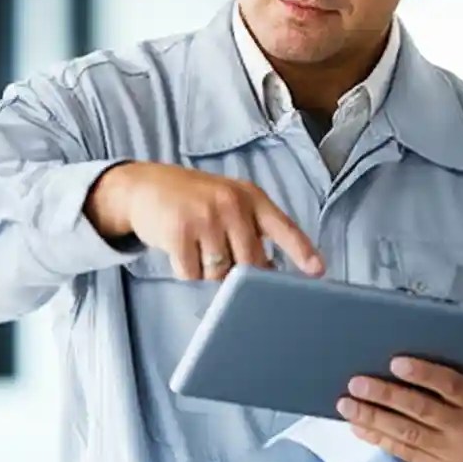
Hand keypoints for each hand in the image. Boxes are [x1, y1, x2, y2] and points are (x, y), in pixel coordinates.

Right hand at [84, 161, 323, 280]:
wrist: (145, 186)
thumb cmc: (194, 200)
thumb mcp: (230, 202)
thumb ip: (253, 231)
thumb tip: (271, 273)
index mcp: (251, 197)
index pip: (284, 227)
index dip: (302, 251)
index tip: (318, 272)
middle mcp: (231, 204)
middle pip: (251, 263)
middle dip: (239, 273)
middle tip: (220, 256)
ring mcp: (205, 217)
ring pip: (220, 273)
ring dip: (208, 270)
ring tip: (197, 245)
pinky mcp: (179, 232)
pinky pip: (192, 274)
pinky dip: (185, 270)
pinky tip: (180, 249)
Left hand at [337, 357, 462, 461]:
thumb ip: (453, 376)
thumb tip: (403, 360)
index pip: (450, 384)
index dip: (423, 373)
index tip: (395, 362)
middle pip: (421, 409)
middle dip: (385, 395)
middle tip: (357, 382)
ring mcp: (452, 455)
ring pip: (406, 433)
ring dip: (372, 417)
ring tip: (347, 404)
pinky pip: (403, 452)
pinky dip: (378, 437)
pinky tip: (360, 426)